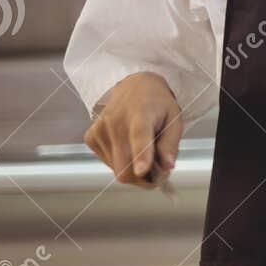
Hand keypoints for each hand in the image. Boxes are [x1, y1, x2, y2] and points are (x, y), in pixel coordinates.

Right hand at [84, 71, 181, 187]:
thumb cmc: (157, 104)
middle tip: (156, 172)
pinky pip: (107, 162)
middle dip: (142, 178)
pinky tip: (127, 145)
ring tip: (142, 150)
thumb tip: (167, 168)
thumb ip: (171, 145)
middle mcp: (116, 122)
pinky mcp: (90, 137)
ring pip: (116, 169)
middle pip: (125, 167)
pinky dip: (120, 161)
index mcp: (141, 115)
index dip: (141, 156)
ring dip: (132, 168)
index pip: (140, 137)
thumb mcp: (175, 119)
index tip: (142, 170)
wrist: (133, 87)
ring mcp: (100, 130)